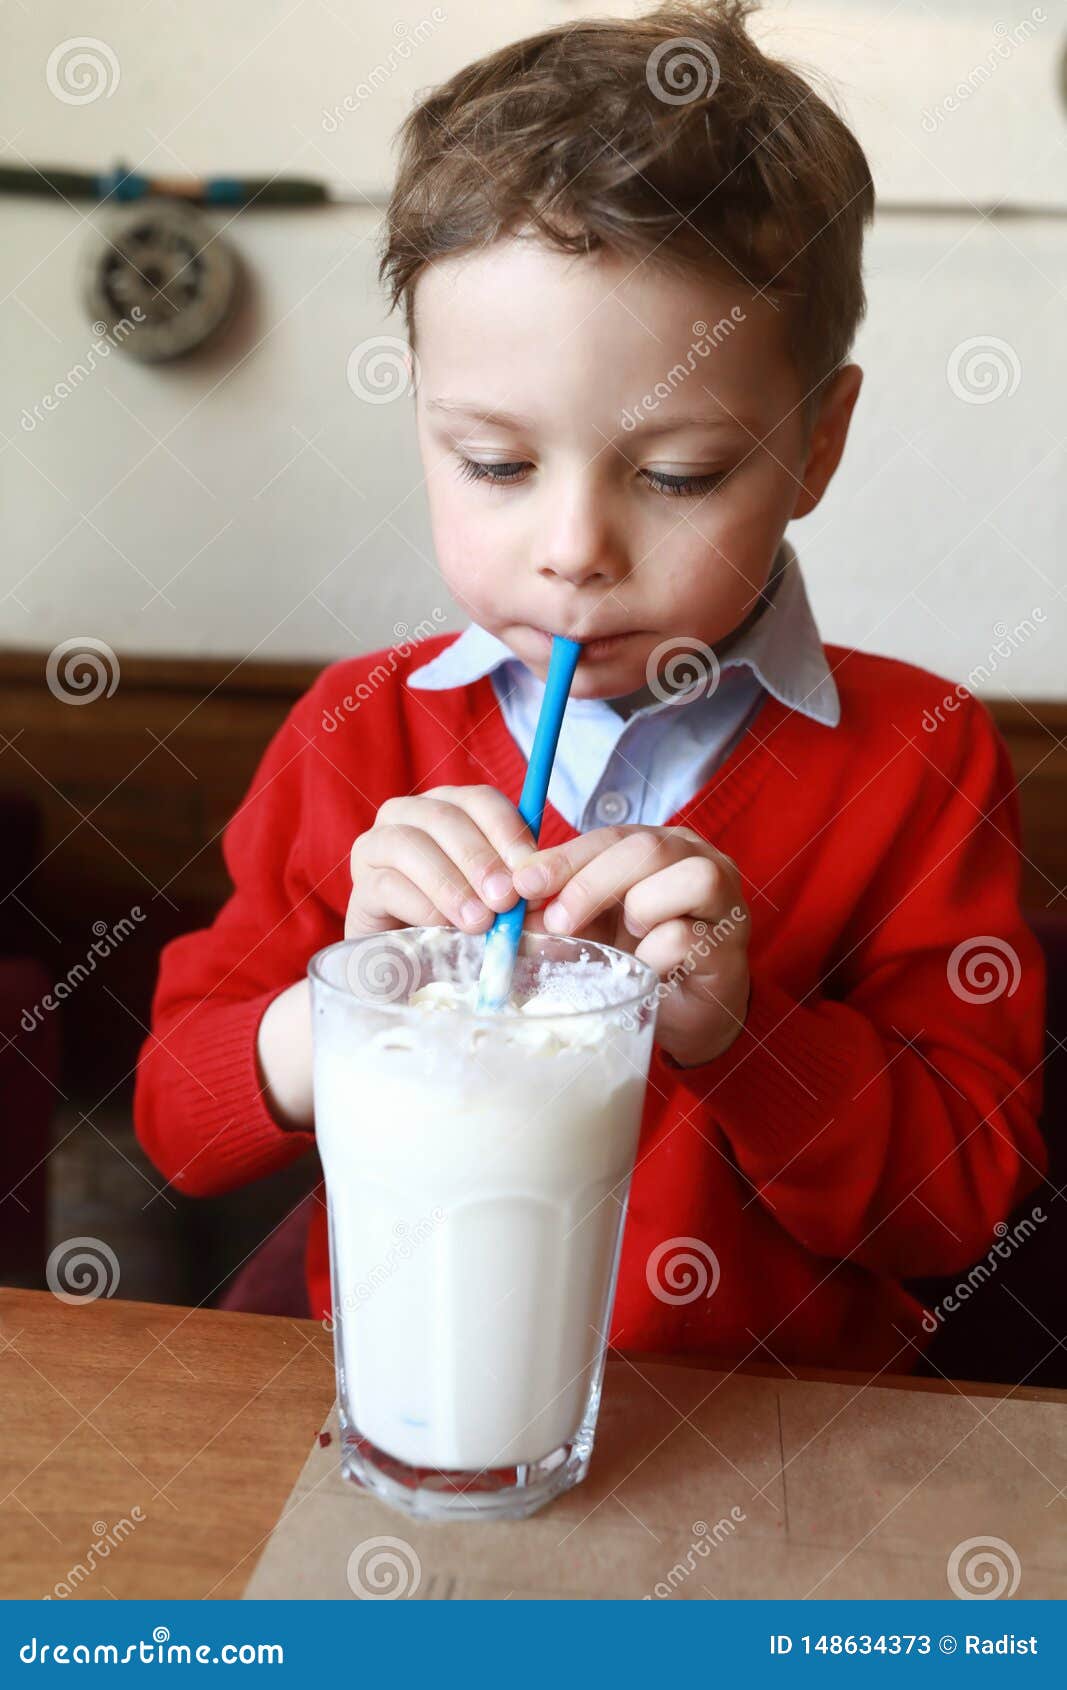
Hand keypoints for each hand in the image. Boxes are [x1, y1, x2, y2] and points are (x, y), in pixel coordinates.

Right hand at [346, 785, 536, 937]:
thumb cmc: (466, 928)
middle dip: (480, 859)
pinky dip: (421, 906)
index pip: (480, 800)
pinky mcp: (359, 888)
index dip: (507, 831)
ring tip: (479, 921)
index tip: (530, 871)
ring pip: (409, 844)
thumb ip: (517, 888)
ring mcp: (376, 847)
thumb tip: (541, 888)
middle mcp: (408, 815)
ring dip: (450, 883)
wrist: (417, 969)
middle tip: (505, 899)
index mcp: (450, 807)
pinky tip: (443, 928)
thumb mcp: (500, 902)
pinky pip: (386, 884)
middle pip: (444, 817)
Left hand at [512, 825, 750, 1066]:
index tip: (524, 885)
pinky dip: (654, 954)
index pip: (609, 836)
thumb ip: (561, 911)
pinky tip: (645, 968)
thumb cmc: (640, 958)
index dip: (565, 858)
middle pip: (645, 848)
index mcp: (658, 845)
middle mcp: (696, 858)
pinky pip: (687, 936)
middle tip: (557, 921)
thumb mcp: (594, 928)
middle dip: (591, 884)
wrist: (688, 1011)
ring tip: (626, 940)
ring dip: (639, 909)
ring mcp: (723, 897)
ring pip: (685, 877)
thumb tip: (516, 910)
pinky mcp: (730, 942)